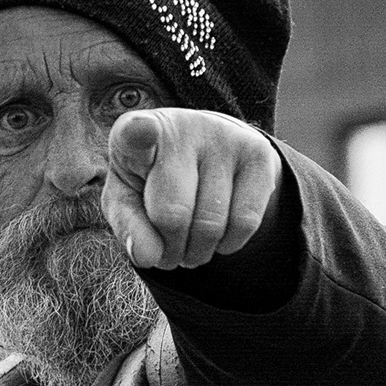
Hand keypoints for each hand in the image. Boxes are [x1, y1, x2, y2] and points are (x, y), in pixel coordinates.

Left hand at [102, 108, 281, 273]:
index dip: (138, 133)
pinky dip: (228, 244)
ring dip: (197, 253)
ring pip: (210, 227)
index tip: (141, 128)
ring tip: (189, 242)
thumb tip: (148, 257)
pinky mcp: (258, 153)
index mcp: (133, 134)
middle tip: (168, 248)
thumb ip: (128, 228)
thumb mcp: (127, 201)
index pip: (134, 133)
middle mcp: (181, 128)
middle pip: (173, 216)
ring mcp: (223, 137)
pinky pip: (244, 223)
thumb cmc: (154, 182)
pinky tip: (219, 233)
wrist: (205, 150)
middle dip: (169, 249)